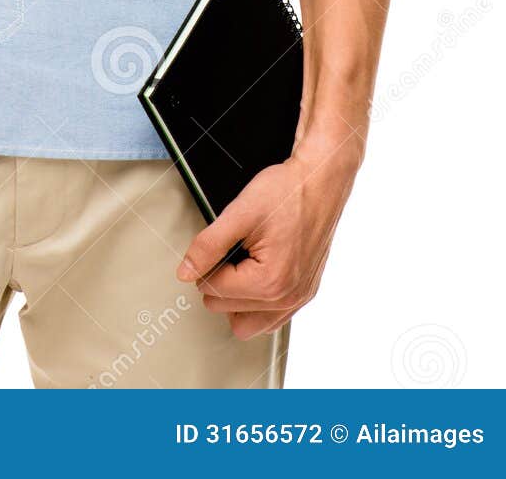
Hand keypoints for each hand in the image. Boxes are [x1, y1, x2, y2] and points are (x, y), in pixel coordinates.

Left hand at [176, 138, 360, 339]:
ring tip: (239, 266)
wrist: (320, 182)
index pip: (213, 290)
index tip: (216, 243)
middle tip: (229, 249)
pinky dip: (257, 303)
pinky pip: (272, 318)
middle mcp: (287, 298)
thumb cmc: (286, 192)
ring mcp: (299, 298)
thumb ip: (208, 245)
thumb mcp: (239, 213)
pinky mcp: (305, 292)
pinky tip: (254, 276)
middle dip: (220, 280)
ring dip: (235, 300)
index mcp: (270, 282)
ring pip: (248, 324)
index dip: (205, 263)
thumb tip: (185, 272)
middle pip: (226, 309)